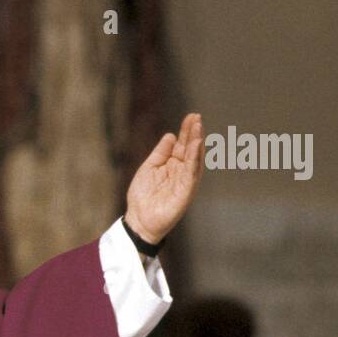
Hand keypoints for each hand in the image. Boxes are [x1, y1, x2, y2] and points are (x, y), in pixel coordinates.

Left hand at [124, 112, 203, 245]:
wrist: (139, 220)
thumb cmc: (143, 197)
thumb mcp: (149, 168)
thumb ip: (160, 153)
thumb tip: (170, 135)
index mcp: (172, 166)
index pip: (182, 145)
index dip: (186, 131)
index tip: (191, 116)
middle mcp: (181, 172)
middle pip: (190, 149)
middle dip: (194, 133)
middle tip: (196, 117)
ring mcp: (185, 181)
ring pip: (194, 159)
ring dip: (197, 143)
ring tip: (198, 127)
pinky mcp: (186, 191)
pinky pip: (192, 173)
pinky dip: (195, 159)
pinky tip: (196, 146)